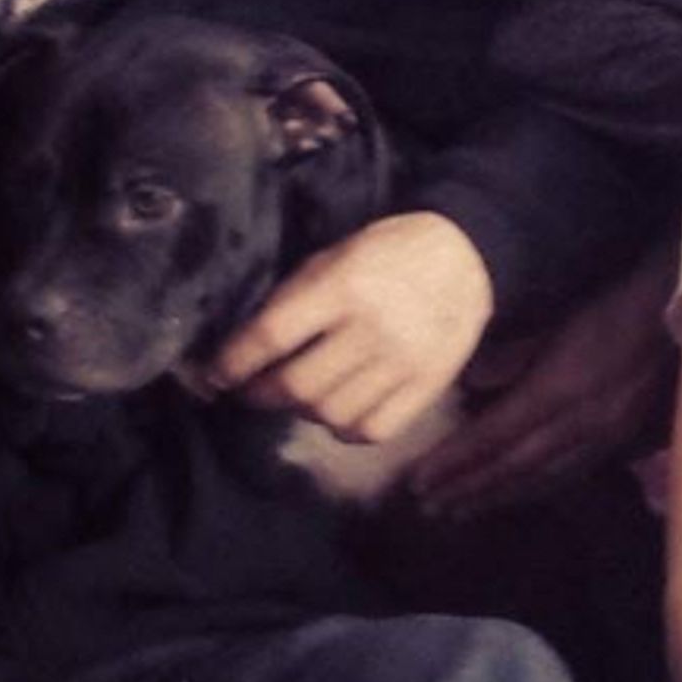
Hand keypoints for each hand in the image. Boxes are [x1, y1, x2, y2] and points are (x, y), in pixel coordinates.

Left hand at [208, 211, 492, 442]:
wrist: (467, 256)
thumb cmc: (388, 251)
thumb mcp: (335, 256)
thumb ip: (295, 298)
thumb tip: (244, 346)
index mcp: (344, 285)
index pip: (272, 335)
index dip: (234, 362)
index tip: (214, 376)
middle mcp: (372, 328)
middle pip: (298, 386)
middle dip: (261, 394)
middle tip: (252, 390)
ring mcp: (403, 362)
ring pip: (332, 413)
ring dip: (303, 411)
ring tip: (300, 395)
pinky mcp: (428, 386)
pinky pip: (372, 429)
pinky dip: (345, 429)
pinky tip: (338, 411)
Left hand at [408, 243, 677, 519]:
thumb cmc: (615, 307)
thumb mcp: (557, 322)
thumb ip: (514, 355)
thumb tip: (470, 383)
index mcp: (558, 390)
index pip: (494, 435)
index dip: (454, 461)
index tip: (418, 480)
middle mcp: (579, 424)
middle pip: (513, 467)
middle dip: (468, 489)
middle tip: (428, 508)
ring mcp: (604, 438)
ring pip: (542, 479)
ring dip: (498, 498)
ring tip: (460, 511)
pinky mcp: (623, 442)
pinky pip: (570, 475)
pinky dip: (536, 489)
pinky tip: (518, 495)